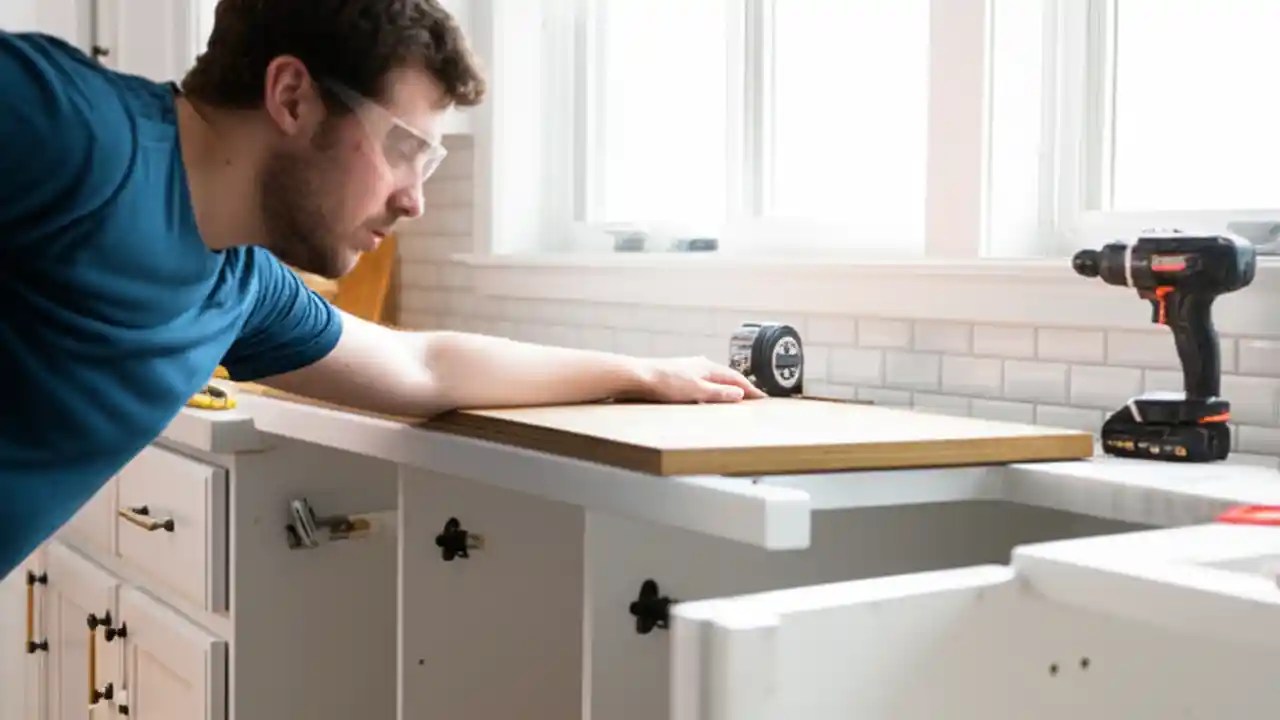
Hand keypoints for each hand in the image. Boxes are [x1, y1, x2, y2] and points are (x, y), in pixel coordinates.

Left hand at [630, 356, 767, 402]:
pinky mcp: (677, 375)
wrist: (637, 377)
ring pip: (713, 377)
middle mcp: (700, 365)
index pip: (736, 378)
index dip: (750, 389)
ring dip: (725, 386)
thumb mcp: (697, 391)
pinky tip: (706, 392)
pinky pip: (702, 380)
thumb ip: (719, 392)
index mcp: (708, 368)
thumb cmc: (666, 383)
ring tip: (733, 395)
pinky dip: (711, 387)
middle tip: (752, 397)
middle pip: (726, 375)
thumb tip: (740, 393)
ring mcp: (688, 368)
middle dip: (740, 386)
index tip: (762, 398)